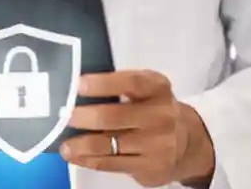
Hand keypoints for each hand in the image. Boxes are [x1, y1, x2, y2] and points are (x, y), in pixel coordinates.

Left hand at [60, 70, 215, 187]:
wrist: (185, 141)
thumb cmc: (153, 109)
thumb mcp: (147, 90)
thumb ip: (120, 86)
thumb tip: (76, 92)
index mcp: (157, 88)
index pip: (131, 82)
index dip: (103, 83)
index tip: (79, 84)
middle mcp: (161, 115)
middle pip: (115, 116)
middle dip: (85, 117)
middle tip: (65, 117)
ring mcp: (157, 144)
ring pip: (110, 144)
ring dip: (82, 145)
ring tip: (65, 145)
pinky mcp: (150, 167)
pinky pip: (112, 164)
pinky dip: (89, 160)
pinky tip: (76, 156)